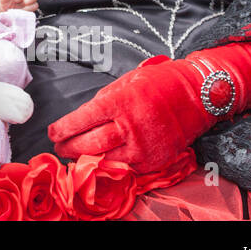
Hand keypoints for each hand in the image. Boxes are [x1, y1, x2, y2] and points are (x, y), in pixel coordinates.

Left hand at [48, 42, 250, 171]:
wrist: (199, 95)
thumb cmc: (160, 82)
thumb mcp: (126, 82)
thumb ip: (105, 100)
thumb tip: (83, 118)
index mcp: (119, 101)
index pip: (82, 120)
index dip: (63, 129)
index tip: (51, 132)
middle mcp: (130, 126)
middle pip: (90, 144)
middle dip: (70, 147)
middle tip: (58, 147)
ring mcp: (143, 146)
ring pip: (105, 159)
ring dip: (86, 158)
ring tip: (75, 154)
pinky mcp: (155, 161)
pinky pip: (126, 167)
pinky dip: (111, 164)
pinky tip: (102, 160)